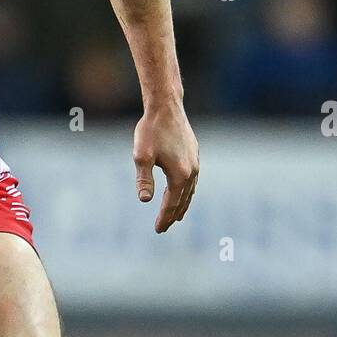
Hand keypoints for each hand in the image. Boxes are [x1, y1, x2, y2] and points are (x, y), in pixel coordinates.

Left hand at [133, 99, 198, 232]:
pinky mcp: (194, 154)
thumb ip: (144, 180)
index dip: (164, 218)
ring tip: (177, 216)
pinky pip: (192, 180)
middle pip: (183, 200)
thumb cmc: (151, 131)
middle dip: (173, 215)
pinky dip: (187, 191)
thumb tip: (145, 200)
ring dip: (182, 205)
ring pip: (190, 191)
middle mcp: (191, 171)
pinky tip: (182, 191)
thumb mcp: (141, 156)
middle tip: (164, 227)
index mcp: (179, 175)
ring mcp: (195, 162)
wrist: (166, 107)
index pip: (171, 204)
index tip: (158, 230)